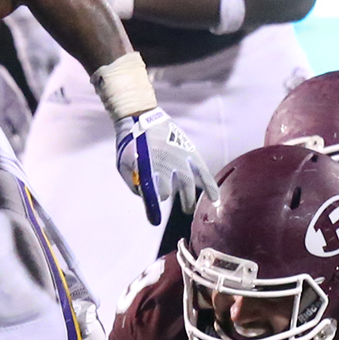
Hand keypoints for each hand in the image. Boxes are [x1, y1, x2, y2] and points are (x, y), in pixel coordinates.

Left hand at [114, 108, 217, 225]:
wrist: (141, 118)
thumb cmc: (130, 144)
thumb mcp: (123, 164)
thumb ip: (132, 182)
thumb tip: (143, 196)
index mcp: (148, 168)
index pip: (153, 194)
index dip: (153, 209)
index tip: (154, 221)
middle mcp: (166, 165)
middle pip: (170, 192)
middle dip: (170, 198)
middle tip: (176, 206)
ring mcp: (180, 159)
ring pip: (188, 185)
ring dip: (189, 199)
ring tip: (188, 208)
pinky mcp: (190, 153)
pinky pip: (204, 173)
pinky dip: (210, 186)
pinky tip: (215, 199)